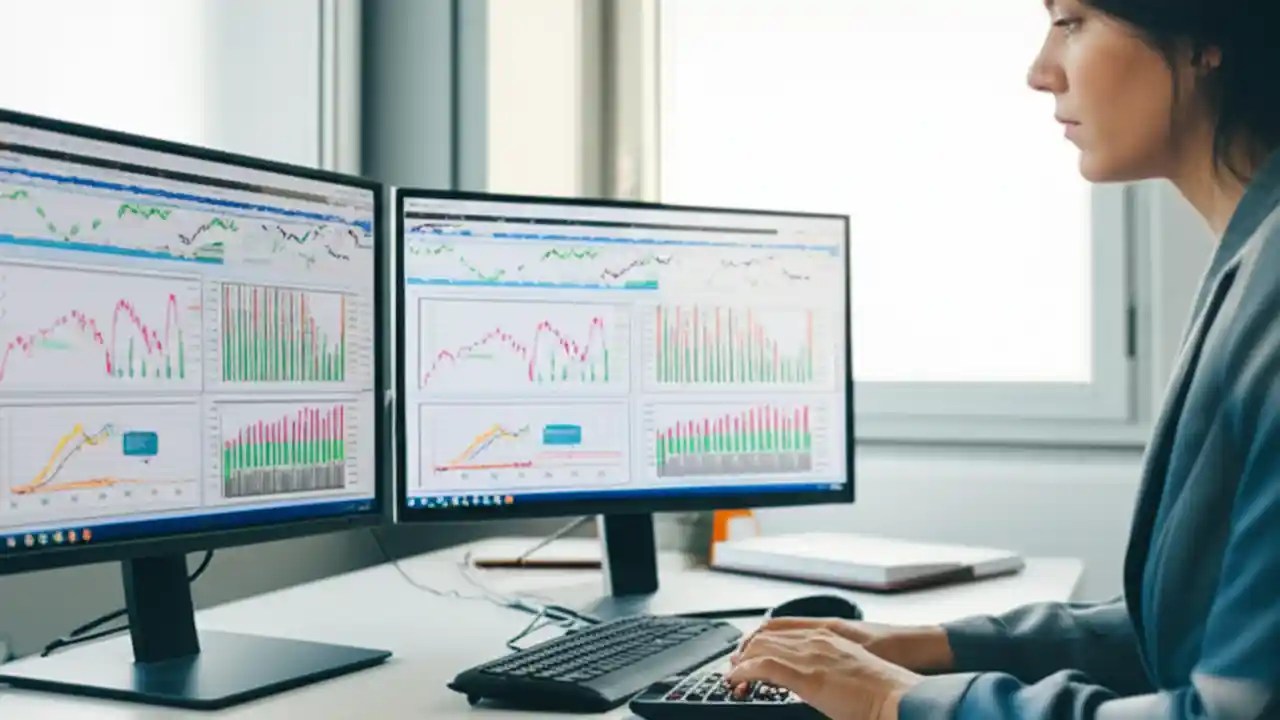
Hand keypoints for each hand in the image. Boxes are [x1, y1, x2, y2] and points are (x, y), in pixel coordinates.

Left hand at [727, 625, 924, 719]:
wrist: (896, 695)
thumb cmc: (881, 687)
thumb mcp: (850, 664)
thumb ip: (830, 663)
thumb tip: (818, 678)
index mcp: (826, 634)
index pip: (779, 626)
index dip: (758, 638)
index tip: (747, 652)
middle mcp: (815, 639)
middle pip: (765, 636)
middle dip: (745, 651)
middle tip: (735, 667)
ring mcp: (810, 655)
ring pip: (760, 648)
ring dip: (741, 662)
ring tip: (733, 676)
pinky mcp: (806, 677)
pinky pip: (763, 667)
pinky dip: (744, 672)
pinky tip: (736, 680)